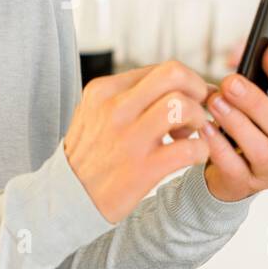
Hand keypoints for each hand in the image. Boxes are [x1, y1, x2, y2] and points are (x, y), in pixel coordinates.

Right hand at [64, 60, 212, 223]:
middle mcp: (115, 108)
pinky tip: (191, 157)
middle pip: (174, 74)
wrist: (67, 199)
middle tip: (197, 109)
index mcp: (103, 91)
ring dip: (198, 120)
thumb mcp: (93, 114)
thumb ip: (124, 96)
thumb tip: (168, 87)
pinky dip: (200, 151)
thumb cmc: (87, 156)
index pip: (160, 69)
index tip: (188, 100)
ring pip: (183, 106)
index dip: (184, 83)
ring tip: (188, 135)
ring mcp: (129, 138)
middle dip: (197, 89)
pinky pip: (189, 148)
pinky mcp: (142, 168)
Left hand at [199, 39, 267, 202]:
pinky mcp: (246, 185)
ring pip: (259, 148)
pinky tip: (204, 129)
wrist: (232, 174)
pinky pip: (233, 167)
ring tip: (215, 103)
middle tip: (230, 82)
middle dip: (254, 101)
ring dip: (236, 123)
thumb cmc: (251, 132)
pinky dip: (218, 147)